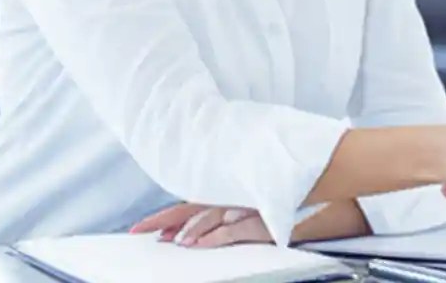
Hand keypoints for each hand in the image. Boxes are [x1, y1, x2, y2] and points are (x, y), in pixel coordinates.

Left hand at [130, 203, 270, 247]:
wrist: (308, 201)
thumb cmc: (276, 211)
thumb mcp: (242, 214)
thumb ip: (214, 220)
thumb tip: (179, 236)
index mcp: (223, 199)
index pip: (185, 207)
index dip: (161, 217)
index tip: (138, 229)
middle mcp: (231, 199)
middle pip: (191, 209)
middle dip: (164, 220)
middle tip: (141, 231)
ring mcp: (246, 208)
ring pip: (212, 216)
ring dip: (193, 229)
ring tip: (178, 242)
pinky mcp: (262, 220)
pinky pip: (235, 229)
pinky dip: (216, 236)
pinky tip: (201, 245)